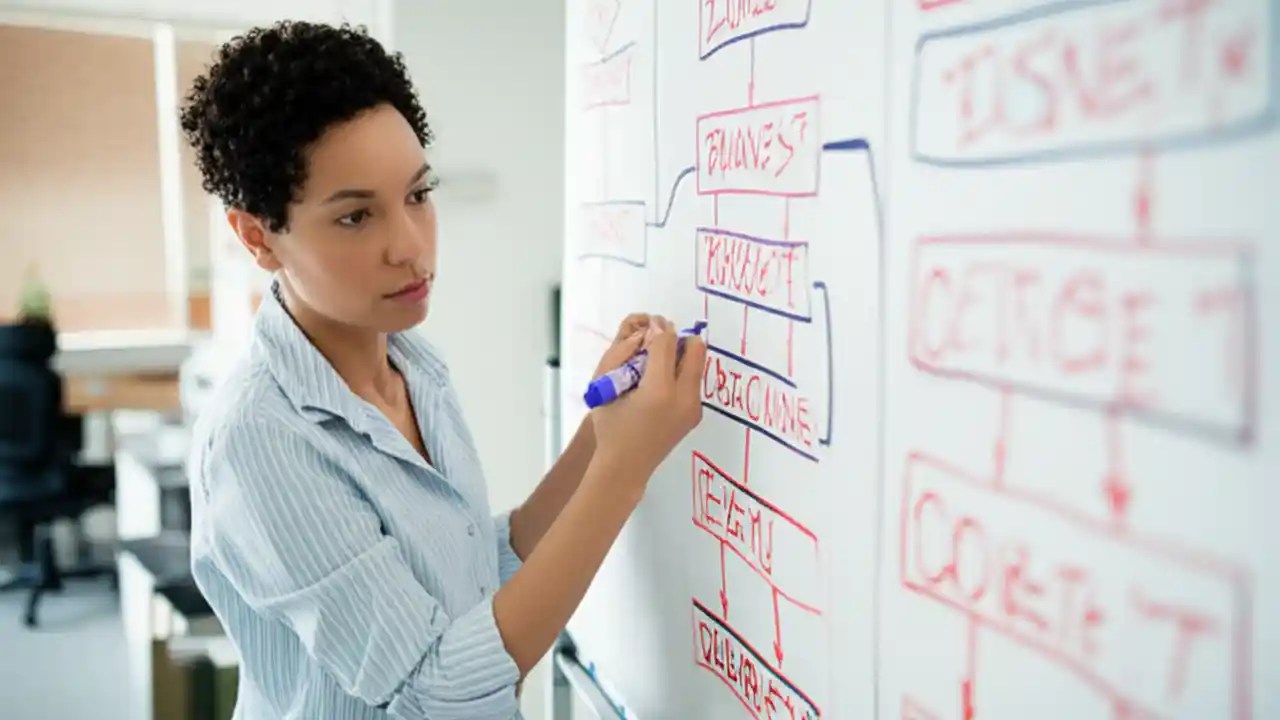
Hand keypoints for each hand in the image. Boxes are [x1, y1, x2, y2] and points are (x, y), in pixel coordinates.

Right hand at [591, 317, 706, 482]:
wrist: (625, 468)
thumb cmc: (610, 429)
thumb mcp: (608, 388)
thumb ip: (626, 357)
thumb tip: (649, 333)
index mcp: (658, 391)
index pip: (667, 342)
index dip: (658, 329)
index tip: (650, 325)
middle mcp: (683, 398)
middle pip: (696, 349)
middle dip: (678, 340)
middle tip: (658, 346)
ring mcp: (693, 408)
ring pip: (697, 364)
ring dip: (680, 357)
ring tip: (656, 368)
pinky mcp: (695, 415)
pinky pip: (693, 382)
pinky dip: (680, 374)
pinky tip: (660, 385)